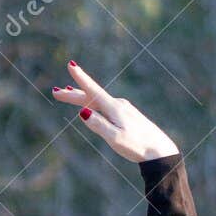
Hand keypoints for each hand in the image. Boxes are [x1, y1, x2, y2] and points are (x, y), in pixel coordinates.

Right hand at [51, 61, 177, 162]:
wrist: (160, 150)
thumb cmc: (137, 146)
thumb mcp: (115, 138)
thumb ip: (98, 125)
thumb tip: (82, 111)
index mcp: (114, 109)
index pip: (93, 91)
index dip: (80, 79)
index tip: (71, 65)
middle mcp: (118, 105)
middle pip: (91, 96)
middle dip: (73, 94)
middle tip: (55, 92)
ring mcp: (123, 109)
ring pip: (98, 100)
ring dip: (82, 97)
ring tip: (69, 92)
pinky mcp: (127, 115)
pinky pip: (105, 105)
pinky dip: (94, 102)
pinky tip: (92, 105)